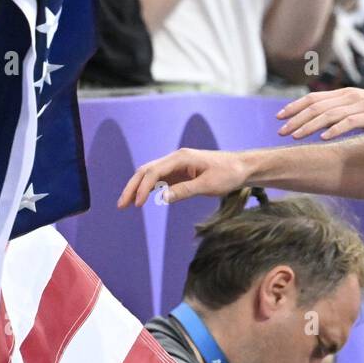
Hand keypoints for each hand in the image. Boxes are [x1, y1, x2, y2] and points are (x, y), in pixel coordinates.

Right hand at [119, 147, 255, 206]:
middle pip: (147, 170)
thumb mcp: (208, 185)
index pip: (154, 171)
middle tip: (121, 205)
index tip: (137, 204)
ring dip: (137, 188)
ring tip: (126, 204)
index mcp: (181, 157)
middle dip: (132, 187)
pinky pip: (160, 179)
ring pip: (150, 174)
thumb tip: (162, 197)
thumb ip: (185, 190)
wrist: (242, 168)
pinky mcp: (180, 172)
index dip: (142, 188)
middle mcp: (176, 158)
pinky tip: (141, 199)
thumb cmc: (228, 174)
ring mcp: (177, 165)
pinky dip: (148, 188)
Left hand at [276, 86, 363, 139]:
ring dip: (309, 125)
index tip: (279, 117)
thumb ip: (348, 113)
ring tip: (294, 136)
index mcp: (349, 94)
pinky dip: (334, 130)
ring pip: (329, 114)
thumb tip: (329, 123)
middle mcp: (353, 96)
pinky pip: (350, 122)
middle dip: (296, 118)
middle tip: (280, 131)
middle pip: (317, 105)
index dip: (295, 107)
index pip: (315, 98)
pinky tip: (322, 139)